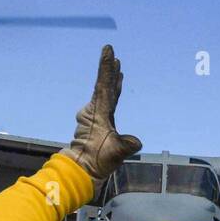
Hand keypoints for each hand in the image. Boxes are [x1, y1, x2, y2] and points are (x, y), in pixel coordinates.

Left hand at [60, 44, 141, 181]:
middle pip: (104, 86)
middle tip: (112, 54)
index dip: (107, 67)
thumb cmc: (97, 160)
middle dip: (109, 70)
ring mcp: (94, 116)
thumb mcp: (115, 153)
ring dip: (111, 81)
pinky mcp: (98, 123)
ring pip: (105, 93)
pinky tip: (116, 90)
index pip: (104, 85)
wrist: (83, 169)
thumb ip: (127, 145)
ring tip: (117, 68)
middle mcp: (94, 110)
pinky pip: (106, 102)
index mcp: (98, 112)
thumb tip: (136, 142)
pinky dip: (112, 93)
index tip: (108, 51)